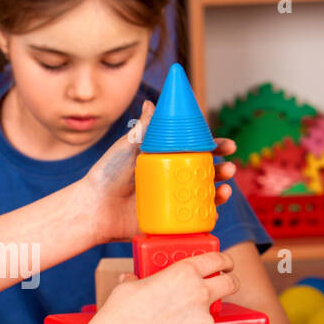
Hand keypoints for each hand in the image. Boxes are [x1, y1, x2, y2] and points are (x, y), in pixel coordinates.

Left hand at [83, 102, 236, 244]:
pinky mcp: (168, 220)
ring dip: (220, 191)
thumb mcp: (126, 147)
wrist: (93, 208)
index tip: (227, 146)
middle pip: (205, 173)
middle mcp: (171, 179)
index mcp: (164, 159)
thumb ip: (142, 128)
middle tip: (229, 168)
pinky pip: (193, 218)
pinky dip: (209, 214)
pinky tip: (216, 209)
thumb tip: (151, 102)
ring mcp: (171, 200)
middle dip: (223, 170)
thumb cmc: (107, 175)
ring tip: (225, 188)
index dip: (215, 147)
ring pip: (203, 195)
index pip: (196, 150)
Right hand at [104, 251, 238, 323]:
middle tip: (223, 287)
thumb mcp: (129, 285)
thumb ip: (137, 280)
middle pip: (230, 284)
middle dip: (230, 283)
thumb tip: (131, 279)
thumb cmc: (123, 312)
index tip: (225, 265)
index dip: (225, 261)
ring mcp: (205, 319)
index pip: (217, 260)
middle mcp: (200, 292)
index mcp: (185, 272)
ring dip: (196, 320)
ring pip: (208, 317)